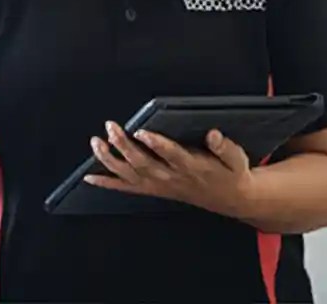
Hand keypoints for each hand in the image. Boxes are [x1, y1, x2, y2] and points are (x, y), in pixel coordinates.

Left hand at [84, 121, 253, 218]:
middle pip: (144, 163)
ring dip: (110, 159)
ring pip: (130, 174)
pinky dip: (107, 183)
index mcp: (192, 167)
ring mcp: (159, 185)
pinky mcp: (153, 189)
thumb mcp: (237, 159)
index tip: (142, 131)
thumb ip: (225, 147)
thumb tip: (214, 134)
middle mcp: (171, 178)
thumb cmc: (231, 173)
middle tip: (111, 127)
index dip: (157, 144)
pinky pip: (126, 188)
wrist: (231, 199)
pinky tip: (89, 176)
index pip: (171, 155)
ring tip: (96, 143)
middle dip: (125, 145)